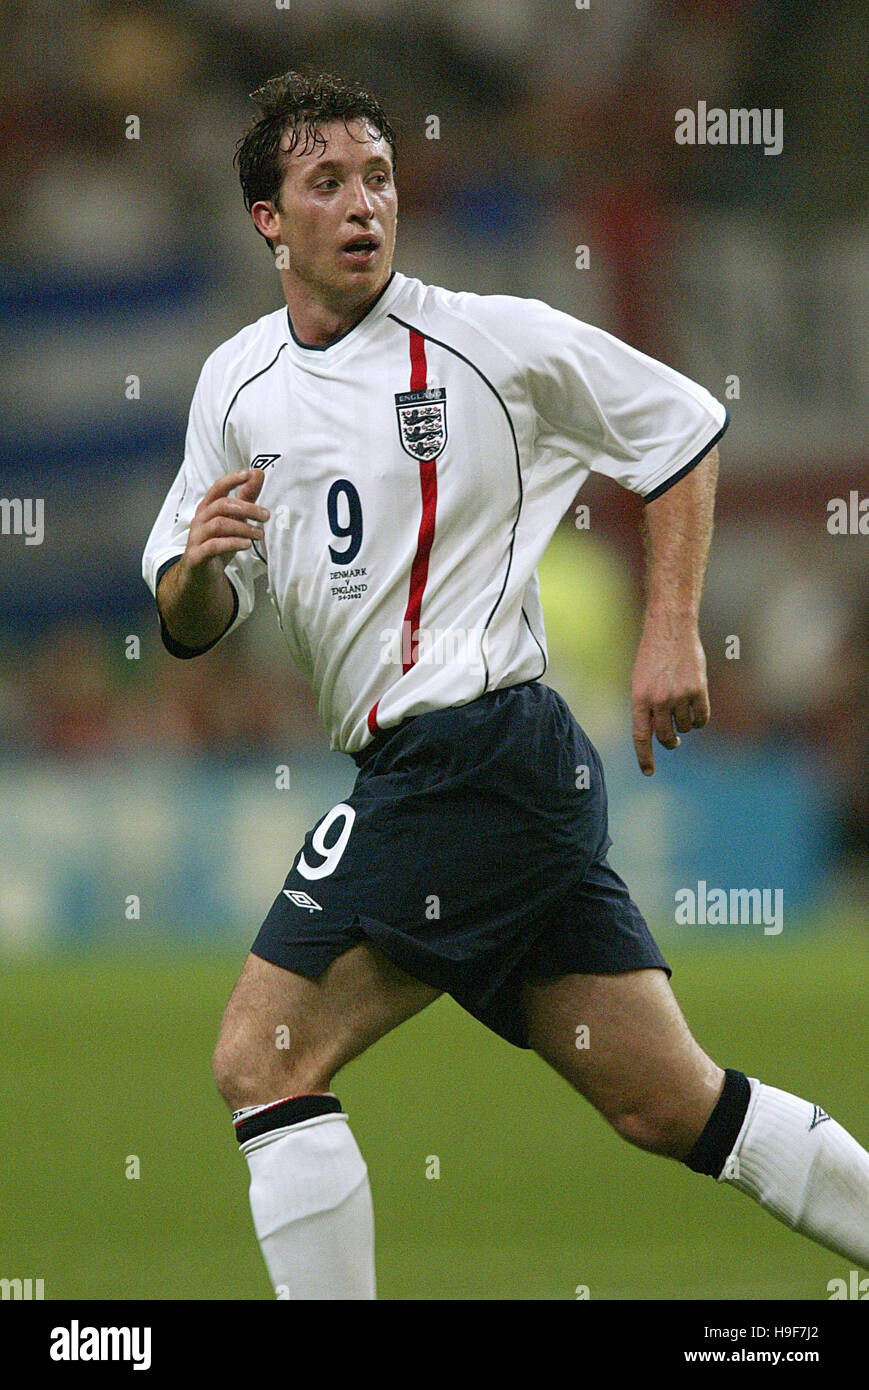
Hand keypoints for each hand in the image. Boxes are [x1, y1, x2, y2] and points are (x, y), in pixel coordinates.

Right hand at [181, 469, 269, 581]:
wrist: (200, 575)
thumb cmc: (218, 543)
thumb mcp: (234, 519)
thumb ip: (246, 497)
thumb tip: (258, 473)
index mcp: (208, 507)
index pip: (218, 487)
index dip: (233, 479)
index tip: (250, 473)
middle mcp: (200, 519)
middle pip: (222, 505)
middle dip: (247, 508)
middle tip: (266, 515)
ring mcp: (196, 537)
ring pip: (219, 524)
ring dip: (243, 527)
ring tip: (260, 534)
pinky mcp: (197, 555)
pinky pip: (214, 546)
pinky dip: (232, 543)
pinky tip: (247, 545)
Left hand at [631, 621, 709, 775]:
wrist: (670, 630)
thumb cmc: (653, 656)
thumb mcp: (640, 682)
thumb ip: (646, 708)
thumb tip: (655, 735)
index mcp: (639, 698)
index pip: (641, 736)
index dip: (645, 757)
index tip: (649, 772)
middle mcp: (658, 699)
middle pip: (665, 736)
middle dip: (670, 742)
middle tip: (673, 740)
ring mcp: (679, 695)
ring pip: (686, 727)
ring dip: (685, 724)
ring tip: (682, 707)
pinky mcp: (698, 689)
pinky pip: (702, 718)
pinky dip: (700, 719)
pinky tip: (696, 711)